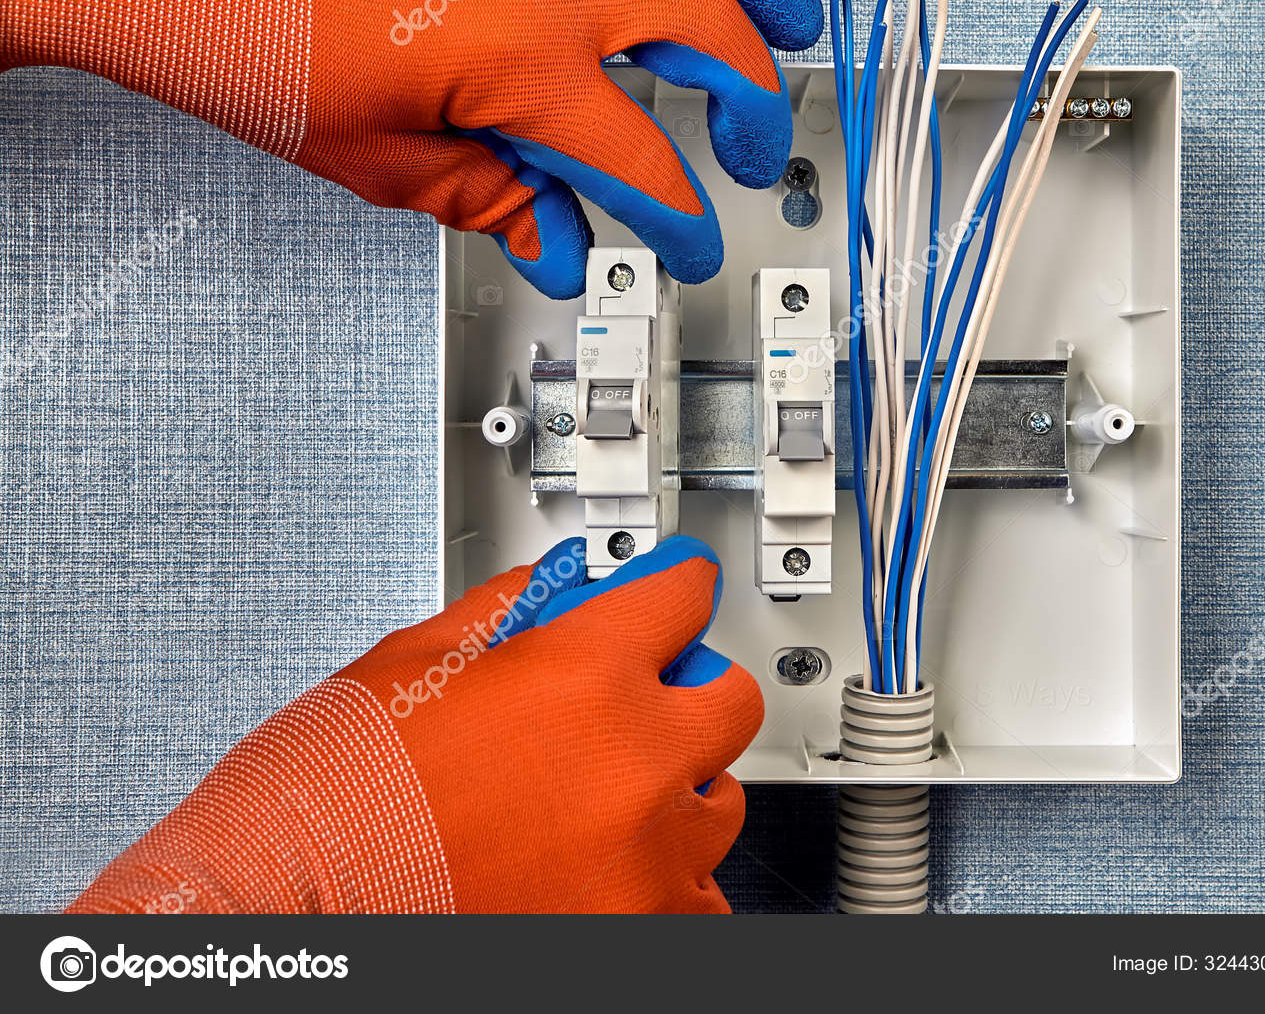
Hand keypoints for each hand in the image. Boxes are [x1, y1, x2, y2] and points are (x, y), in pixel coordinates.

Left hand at [0, 0, 822, 295]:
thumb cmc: (243, 26)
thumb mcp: (380, 156)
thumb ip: (495, 201)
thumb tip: (560, 243)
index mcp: (522, 62)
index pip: (644, 162)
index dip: (680, 220)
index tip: (686, 239)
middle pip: (712, 36)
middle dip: (752, 102)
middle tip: (753, 134)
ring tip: (791, 6)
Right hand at [67, 536, 762, 913]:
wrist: (283, 905)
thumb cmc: (331, 794)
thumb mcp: (413, 659)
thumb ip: (507, 613)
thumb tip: (553, 589)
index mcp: (584, 673)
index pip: (683, 596)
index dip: (670, 587)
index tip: (674, 592)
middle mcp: (634, 761)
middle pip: (729, 696)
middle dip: (685, 687)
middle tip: (637, 696)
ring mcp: (645, 856)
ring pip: (718, 802)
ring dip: (675, 787)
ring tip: (601, 795)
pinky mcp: (638, 930)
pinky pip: (697, 894)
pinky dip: (662, 876)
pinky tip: (602, 862)